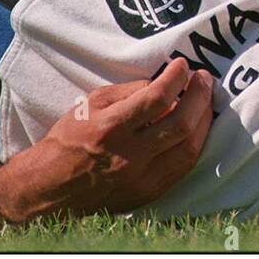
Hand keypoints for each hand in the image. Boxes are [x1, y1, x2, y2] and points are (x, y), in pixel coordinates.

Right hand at [0, 57, 214, 220]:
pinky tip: (198, 127)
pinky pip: (184, 167)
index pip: (156, 98)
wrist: (53, 186)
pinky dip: (195, 143)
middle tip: (204, 79)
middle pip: (180, 123)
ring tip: (206, 101)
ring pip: (189, 148)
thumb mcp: (92, 103)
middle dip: (199, 96)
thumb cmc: (71, 138)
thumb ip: (130, 91)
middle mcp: (129, 156)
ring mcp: (142, 179)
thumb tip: (164, 82)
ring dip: (204, 120)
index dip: (176, 78)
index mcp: (110, 128)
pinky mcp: (150, 193)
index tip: (183, 65)